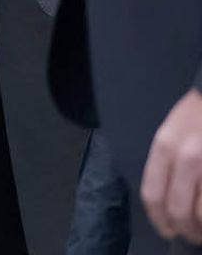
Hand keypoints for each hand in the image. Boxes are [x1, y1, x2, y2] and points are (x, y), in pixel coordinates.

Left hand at [142, 90, 201, 241]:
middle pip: (177, 210)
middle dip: (183, 229)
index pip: (153, 194)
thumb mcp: (171, 132)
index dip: (159, 220)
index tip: (167, 230)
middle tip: (189, 235)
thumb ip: (165, 163)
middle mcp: (186, 156)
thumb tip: (164, 201)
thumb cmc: (198, 115)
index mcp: (165, 146)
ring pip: (201, 214)